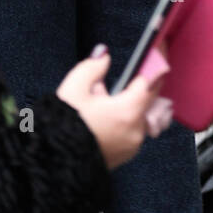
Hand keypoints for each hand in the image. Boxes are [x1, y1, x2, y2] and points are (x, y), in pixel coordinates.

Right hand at [55, 48, 169, 170]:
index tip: (157, 50)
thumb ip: (92, 67)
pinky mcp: (125, 155)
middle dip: (127, 88)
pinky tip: (97, 122)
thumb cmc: (63, 127)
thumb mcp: (73, 89)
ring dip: (121, 107)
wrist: (55, 162)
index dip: (154, 63)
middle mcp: (136, 130)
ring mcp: (132, 145)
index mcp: (128, 111)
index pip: (151, 81)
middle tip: (99, 87)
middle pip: (142, 99)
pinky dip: (119, 122)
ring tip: (92, 108)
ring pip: (134, 116)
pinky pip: (129, 131)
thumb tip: (104, 56)